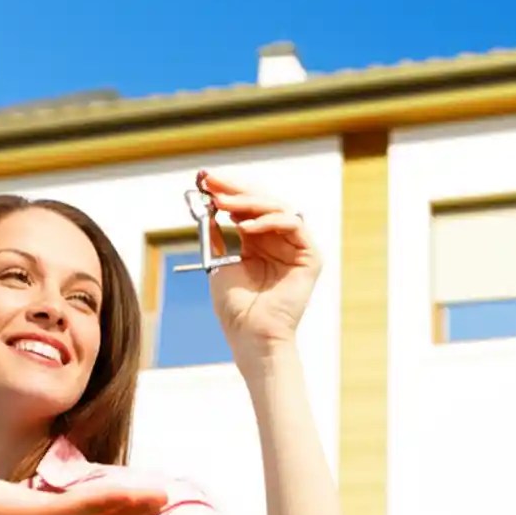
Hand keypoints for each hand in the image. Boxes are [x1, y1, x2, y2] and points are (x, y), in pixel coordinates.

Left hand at [198, 170, 321, 356]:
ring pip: (278, 208)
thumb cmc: (236, 307)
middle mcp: (279, 240)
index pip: (247, 206)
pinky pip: (293, 225)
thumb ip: (216, 233)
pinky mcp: (310, 256)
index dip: (228, 190)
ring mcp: (295, 247)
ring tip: (224, 205)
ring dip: (249, 202)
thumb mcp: (219, 261)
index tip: (205, 179)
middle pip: (262, 201)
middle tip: (213, 182)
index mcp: (259, 241)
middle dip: (236, 189)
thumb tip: (205, 204)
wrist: (251, 335)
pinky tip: (245, 227)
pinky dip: (269, 221)